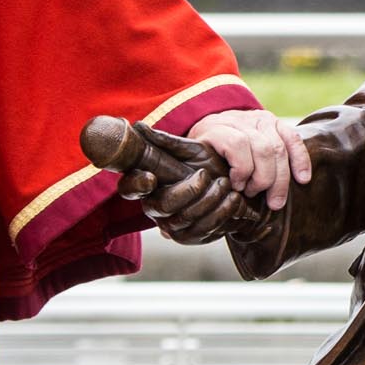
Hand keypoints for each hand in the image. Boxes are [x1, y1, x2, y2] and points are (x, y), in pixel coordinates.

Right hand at [106, 125, 247, 243]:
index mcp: (147, 184)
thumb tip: (139, 127)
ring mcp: (171, 226)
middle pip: (163, 206)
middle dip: (189, 190)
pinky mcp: (191, 237)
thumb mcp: (190, 151)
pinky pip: (205, 230)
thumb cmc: (207, 166)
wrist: (235, 189)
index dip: (136, 184)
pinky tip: (233, 199)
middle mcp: (154, 207)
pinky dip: (223, 212)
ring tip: (225, 184)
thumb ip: (166, 142)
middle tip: (206, 175)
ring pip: (186, 218)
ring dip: (210, 199)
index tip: (150, 178)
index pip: (129, 187)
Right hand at [189, 111, 313, 212]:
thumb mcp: (250, 156)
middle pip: (278, 149)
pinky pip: (239, 147)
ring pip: (263, 149)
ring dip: (260, 177)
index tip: (303, 181)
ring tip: (250, 192)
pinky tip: (236, 182)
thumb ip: (268, 162)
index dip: (301, 160)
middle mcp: (255, 120)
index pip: (292, 138)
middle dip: (280, 180)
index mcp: (268, 124)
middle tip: (274, 202)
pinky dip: (242, 169)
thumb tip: (291, 187)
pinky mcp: (217, 129)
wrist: (186, 143)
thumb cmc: (222, 156)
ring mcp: (237, 122)